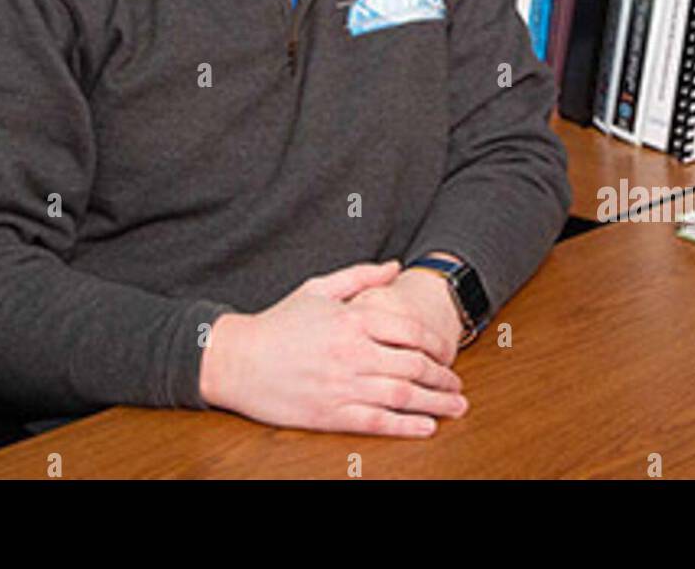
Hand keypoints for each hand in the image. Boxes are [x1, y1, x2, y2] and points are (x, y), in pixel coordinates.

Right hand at [198, 260, 467, 436]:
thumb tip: (396, 266)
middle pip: (414, 365)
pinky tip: (426, 428)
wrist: (236, 359)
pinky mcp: (331, 414)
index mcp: (352, 320)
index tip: (448, 351)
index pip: (411, 330)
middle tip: (458, 383)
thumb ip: (361, 276)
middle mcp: (353, 353)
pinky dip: (407, 427)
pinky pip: (378, 422)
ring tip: (456, 406)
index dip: (437, 343)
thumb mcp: (318, 288)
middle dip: (443, 376)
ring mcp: (343, 386)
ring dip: (436, 402)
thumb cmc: (278, 322)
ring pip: (403, 395)